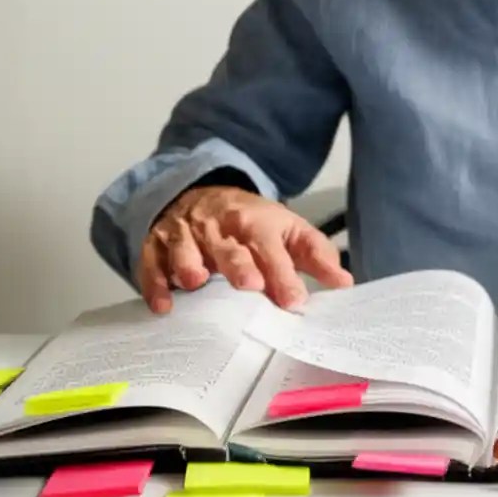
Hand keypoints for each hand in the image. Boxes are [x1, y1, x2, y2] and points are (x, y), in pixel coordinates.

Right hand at [140, 186, 352, 313]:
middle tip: (249, 285)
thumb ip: (316, 256)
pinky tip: (163, 303)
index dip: (284, 274)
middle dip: (238, 265)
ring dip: (189, 264)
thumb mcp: (289, 231)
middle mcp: (220, 228)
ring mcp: (187, 235)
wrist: (203, 193)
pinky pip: (152, 262)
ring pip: (186, 248)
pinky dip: (155, 281)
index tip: (294, 300)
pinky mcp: (158, 244)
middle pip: (230, 247)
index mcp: (256, 224)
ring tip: (194, 283)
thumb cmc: (253, 222)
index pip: (272, 249)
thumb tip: (344, 283)